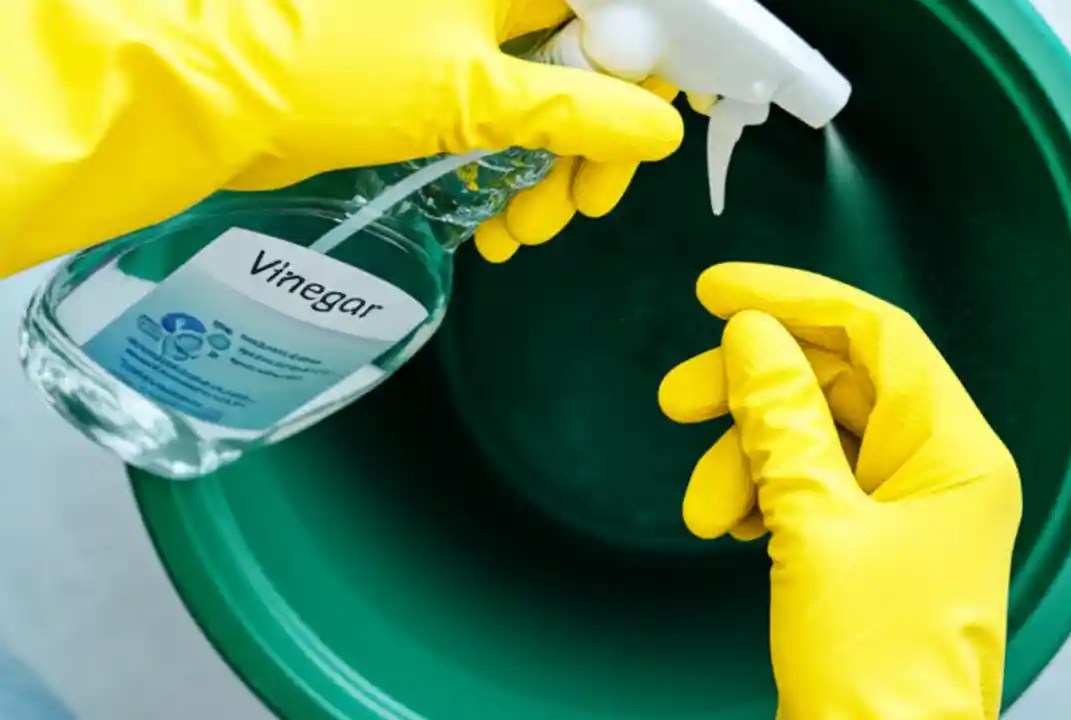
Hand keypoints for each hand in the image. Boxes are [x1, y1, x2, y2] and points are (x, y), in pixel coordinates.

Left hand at [228, 0, 682, 262]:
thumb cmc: (340, 72)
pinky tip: (497, 228)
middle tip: (578, 210)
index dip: (646, 78)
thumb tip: (662, 131)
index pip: (618, 16)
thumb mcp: (474, 94)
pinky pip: (496, 124)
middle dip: (589, 146)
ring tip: (523, 233)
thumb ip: (580, 111)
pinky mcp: (429, 75)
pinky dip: (505, 174)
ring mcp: (457, 29)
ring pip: (542, 101)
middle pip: (586, 61)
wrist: (209, 96)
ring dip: (547, 174)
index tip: (648, 144)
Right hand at [659, 263, 1021, 718]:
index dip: (795, 299)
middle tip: (676, 401)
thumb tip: (752, 336)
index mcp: (955, 453)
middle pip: (834, 383)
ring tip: (704, 512)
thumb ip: (781, 418)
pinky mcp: (866, 546)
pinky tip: (730, 522)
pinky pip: (806, 485)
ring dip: (743, 459)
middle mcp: (936, 471)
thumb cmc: (874, 672)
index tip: (717, 291)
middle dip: (751, 391)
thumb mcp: (813, 525)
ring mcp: (902, 511)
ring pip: (809, 437)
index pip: (879, 335)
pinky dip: (759, 492)